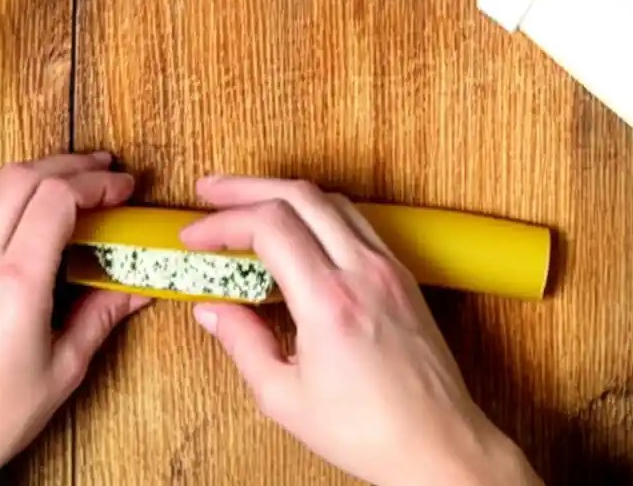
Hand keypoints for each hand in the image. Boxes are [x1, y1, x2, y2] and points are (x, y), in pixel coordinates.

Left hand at [0, 153, 150, 485]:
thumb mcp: (64, 369)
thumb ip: (101, 317)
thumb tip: (135, 289)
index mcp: (13, 283)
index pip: (56, 198)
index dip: (95, 184)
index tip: (120, 188)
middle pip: (20, 176)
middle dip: (68, 165)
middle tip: (101, 171)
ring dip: (32, 178)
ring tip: (66, 187)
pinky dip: (1, 203)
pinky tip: (22, 221)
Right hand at [183, 176, 538, 485]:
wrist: (438, 445)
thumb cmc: (369, 432)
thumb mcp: (284, 398)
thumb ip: (243, 344)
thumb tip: (213, 310)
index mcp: (329, 302)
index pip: (269, 226)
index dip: (222, 223)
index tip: (194, 237)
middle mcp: (363, 273)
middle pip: (299, 195)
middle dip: (246, 187)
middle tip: (209, 193)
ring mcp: (388, 270)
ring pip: (331, 200)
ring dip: (283, 193)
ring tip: (246, 202)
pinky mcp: (402, 276)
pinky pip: (355, 222)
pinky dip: (316, 213)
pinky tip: (296, 228)